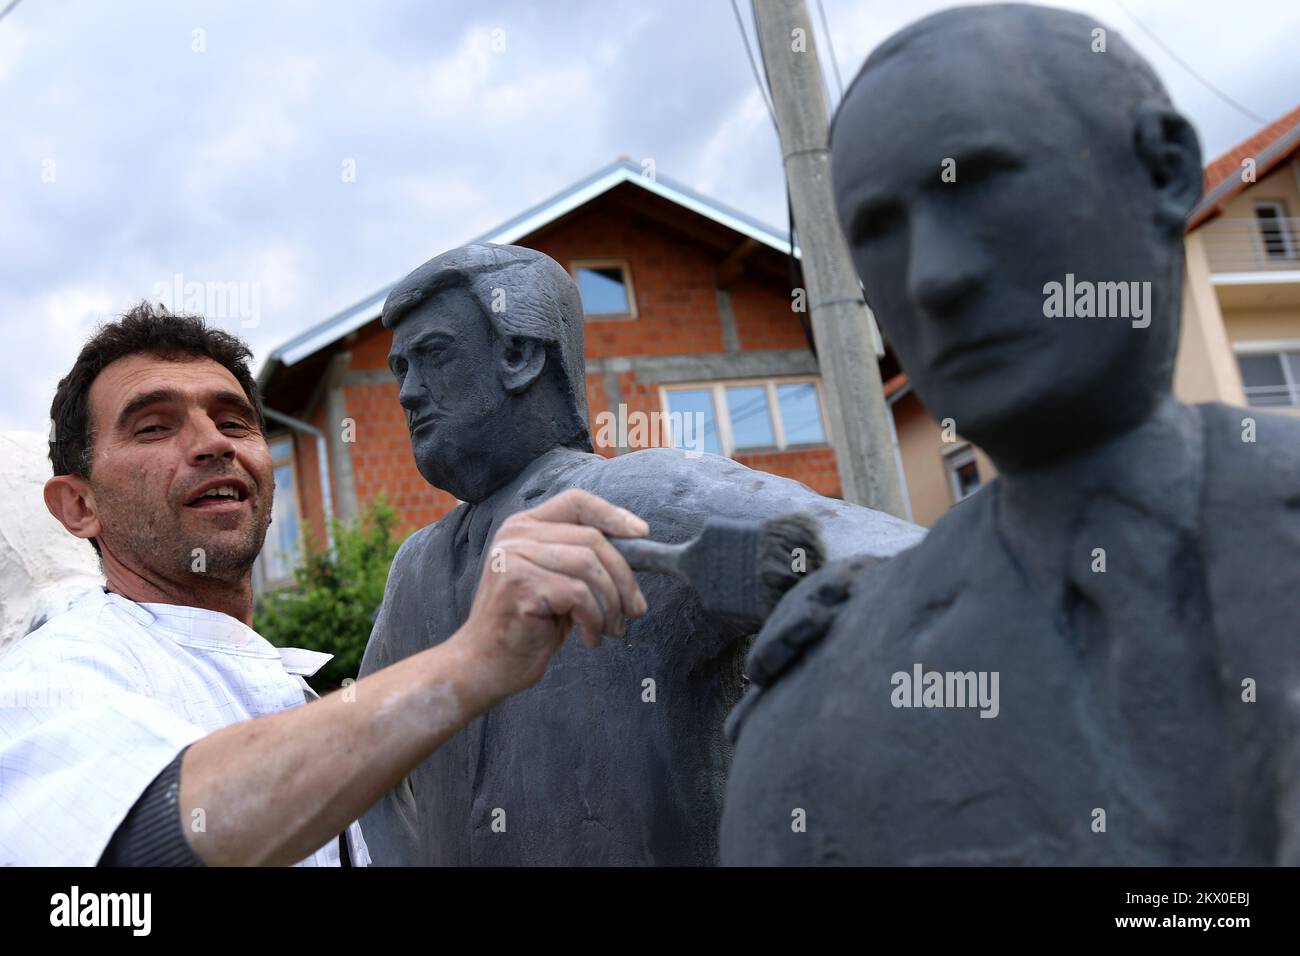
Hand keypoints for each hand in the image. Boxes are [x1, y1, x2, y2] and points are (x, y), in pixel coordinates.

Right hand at [452, 489, 649, 703]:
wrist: (486, 665)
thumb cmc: (529, 625)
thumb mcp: (559, 582)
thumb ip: (584, 560)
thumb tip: (638, 548)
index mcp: (525, 526)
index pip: (576, 501)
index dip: (613, 515)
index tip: (642, 535)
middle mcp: (516, 534)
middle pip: (592, 539)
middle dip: (624, 577)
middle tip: (636, 609)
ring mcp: (514, 557)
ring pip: (589, 566)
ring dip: (612, 603)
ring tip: (613, 629)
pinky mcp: (519, 585)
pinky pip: (578, 594)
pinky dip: (594, 619)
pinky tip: (590, 638)